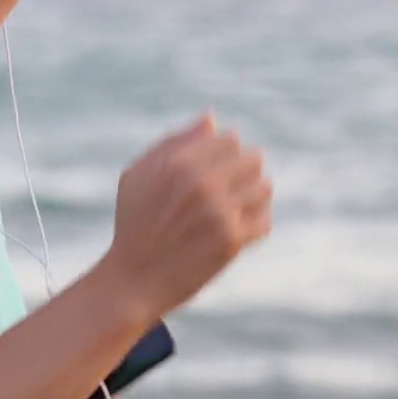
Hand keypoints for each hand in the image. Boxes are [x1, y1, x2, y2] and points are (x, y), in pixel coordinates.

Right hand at [101, 112, 272, 319]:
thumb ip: (174, 142)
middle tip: (229, 191)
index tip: (215, 172)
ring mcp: (219, 213)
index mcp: (178, 161)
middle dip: (244, 172)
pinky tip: (237, 230)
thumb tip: (211, 119)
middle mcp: (201, 183)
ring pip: (264, 188)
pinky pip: (264, 221)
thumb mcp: (138, 175)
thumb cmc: (134, 224)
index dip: (224, 154)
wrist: (133, 279)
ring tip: (234, 209)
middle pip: (253, 159)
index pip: (230, 139)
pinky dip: (255, 224)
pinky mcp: (231, 242)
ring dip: (253, 197)